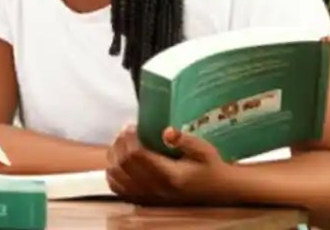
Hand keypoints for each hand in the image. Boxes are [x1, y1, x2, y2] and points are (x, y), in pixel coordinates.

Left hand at [106, 125, 225, 204]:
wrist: (217, 191)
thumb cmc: (209, 167)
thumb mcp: (203, 150)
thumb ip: (185, 140)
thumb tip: (166, 131)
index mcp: (170, 175)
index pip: (138, 155)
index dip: (130, 138)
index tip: (133, 126)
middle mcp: (156, 188)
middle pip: (124, 164)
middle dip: (120, 143)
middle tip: (126, 131)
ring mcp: (148, 197)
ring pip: (117, 176)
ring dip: (114, 157)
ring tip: (121, 143)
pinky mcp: (144, 201)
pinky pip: (118, 190)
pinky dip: (112, 175)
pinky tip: (118, 162)